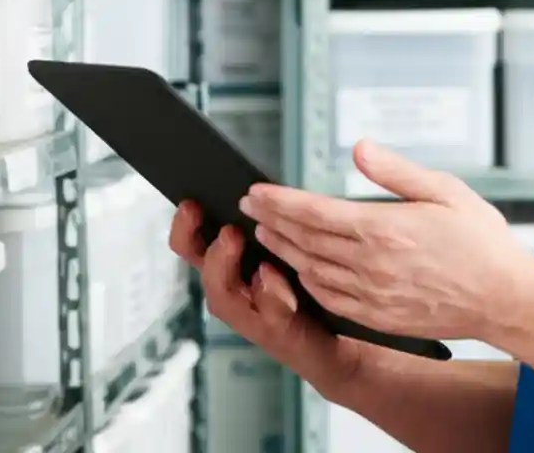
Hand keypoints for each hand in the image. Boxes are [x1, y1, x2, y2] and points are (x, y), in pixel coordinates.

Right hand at [168, 201, 366, 397]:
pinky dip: (267, 295)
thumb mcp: (295, 250)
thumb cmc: (320, 292)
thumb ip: (279, 226)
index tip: (189, 200)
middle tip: (199, 213)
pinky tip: (270, 274)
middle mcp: (238, 293)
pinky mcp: (280, 334)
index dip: (186, 225)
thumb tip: (268, 191)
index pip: (197, 245)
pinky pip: (266, 316)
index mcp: (238, 268)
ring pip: (222, 296)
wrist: (347, 342)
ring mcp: (254, 316)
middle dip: (192, 239)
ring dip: (222, 265)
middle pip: (198, 267)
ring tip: (231, 237)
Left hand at [240, 140, 533, 344]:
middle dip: (272, 221)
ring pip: (310, 270)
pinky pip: (328, 298)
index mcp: (384, 228)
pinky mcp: (377, 317)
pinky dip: (306, 281)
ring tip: (267, 234)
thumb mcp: (446, 191)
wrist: (504, 299)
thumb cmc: (482, 242)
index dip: (279, 200)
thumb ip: (396, 171)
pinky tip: (300, 269)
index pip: (314, 211)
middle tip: (251, 207)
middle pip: (304, 239)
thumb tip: (358, 148)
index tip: (256, 191)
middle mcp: (371, 264)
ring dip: (284, 250)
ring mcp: (371, 295)